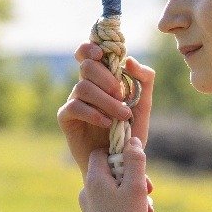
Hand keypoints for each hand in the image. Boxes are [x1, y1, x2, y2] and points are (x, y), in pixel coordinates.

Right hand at [57, 45, 155, 171]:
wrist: (119, 163)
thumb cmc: (129, 133)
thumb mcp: (144, 106)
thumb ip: (144, 80)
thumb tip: (129, 60)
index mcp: (102, 79)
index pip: (89, 53)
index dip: (91, 47)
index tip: (102, 54)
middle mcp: (86, 86)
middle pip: (87, 66)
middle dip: (107, 78)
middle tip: (121, 95)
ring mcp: (74, 101)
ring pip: (83, 87)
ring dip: (106, 100)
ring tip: (121, 116)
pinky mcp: (66, 118)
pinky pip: (75, 107)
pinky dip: (93, 113)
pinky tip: (106, 123)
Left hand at [79, 139, 153, 211]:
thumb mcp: (135, 188)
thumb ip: (134, 161)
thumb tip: (131, 140)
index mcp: (93, 180)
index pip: (102, 153)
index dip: (120, 156)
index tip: (136, 167)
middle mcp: (87, 192)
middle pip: (112, 174)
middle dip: (133, 182)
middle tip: (148, 193)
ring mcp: (89, 209)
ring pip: (116, 194)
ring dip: (135, 200)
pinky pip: (114, 210)